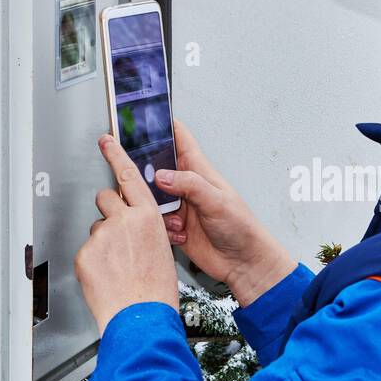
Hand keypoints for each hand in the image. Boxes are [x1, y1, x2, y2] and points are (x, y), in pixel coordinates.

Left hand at [75, 135, 179, 334]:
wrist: (141, 317)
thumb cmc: (157, 291)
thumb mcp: (163, 250)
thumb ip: (146, 230)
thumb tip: (135, 229)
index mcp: (148, 216)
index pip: (129, 176)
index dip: (116, 155)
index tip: (106, 140)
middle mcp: (124, 220)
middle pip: (106, 198)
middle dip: (108, 212)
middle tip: (117, 235)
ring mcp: (101, 236)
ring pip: (96, 228)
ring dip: (103, 242)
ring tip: (116, 266)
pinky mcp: (85, 253)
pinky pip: (86, 251)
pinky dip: (93, 262)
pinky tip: (107, 276)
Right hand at [158, 120, 296, 306]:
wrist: (243, 262)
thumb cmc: (241, 227)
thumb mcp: (217, 200)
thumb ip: (190, 185)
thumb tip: (161, 175)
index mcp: (199, 170)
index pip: (179, 139)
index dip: (163, 126)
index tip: (143, 118)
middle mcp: (186, 186)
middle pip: (156, 167)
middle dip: (145, 172)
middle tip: (137, 179)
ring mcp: (179, 206)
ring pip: (151, 197)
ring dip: (156, 208)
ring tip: (175, 220)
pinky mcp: (174, 226)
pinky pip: (154, 221)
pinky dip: (162, 228)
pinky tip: (179, 234)